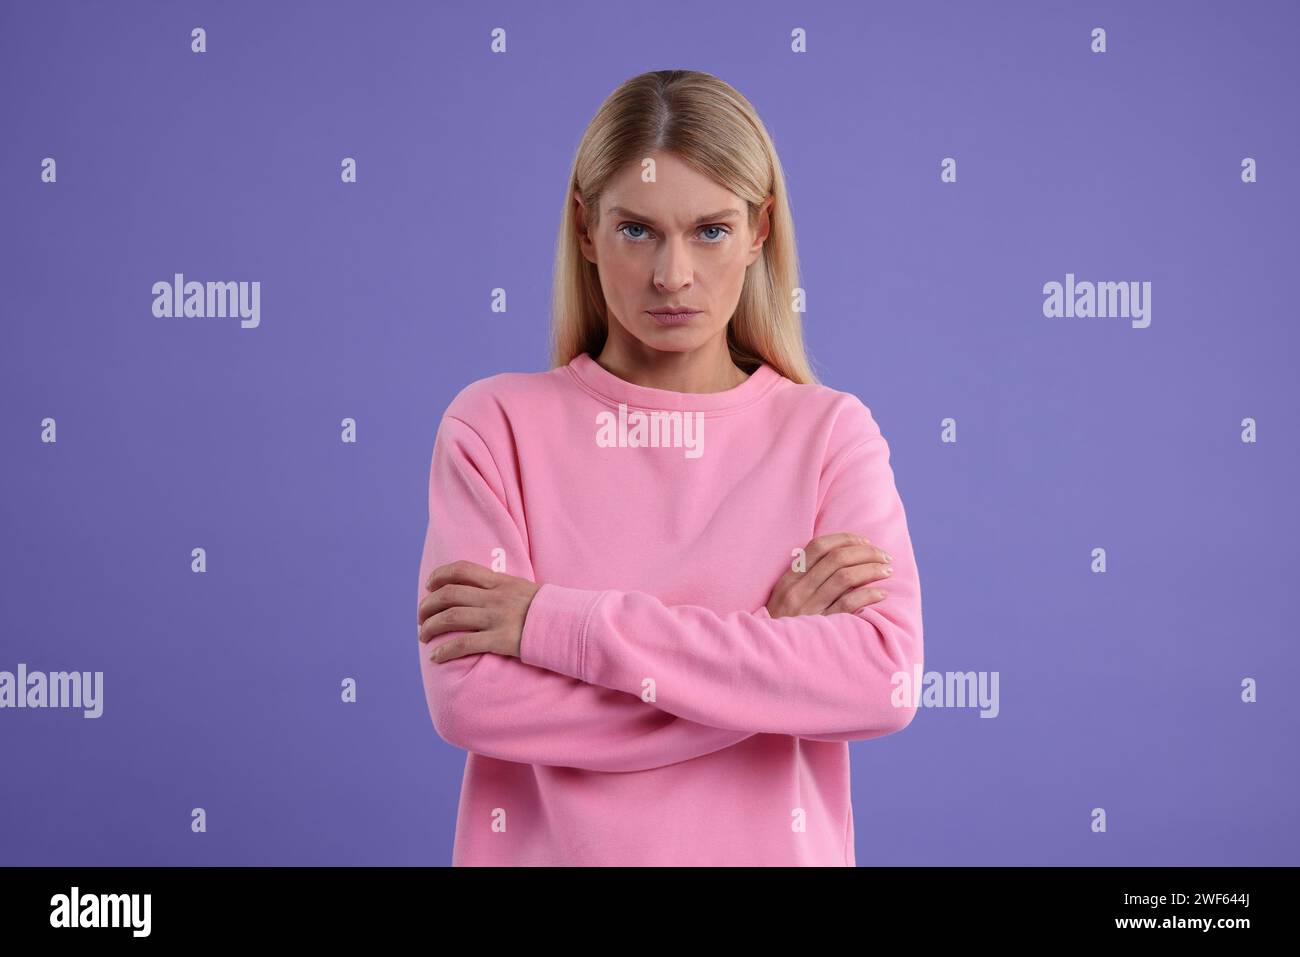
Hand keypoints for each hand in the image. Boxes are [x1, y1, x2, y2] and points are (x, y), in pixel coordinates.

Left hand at [418, 560, 540, 662]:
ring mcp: (496, 618)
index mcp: (500, 582)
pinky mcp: (500, 640)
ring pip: (451, 617)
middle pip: (449, 595)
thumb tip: (488, 593)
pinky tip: (436, 657)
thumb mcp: (526, 590)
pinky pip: (464, 644)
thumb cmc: (550, 610)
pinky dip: (445, 650)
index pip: (462, 569)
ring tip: (423, 635)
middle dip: (428, 605)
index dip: (440, 576)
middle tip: (421, 616)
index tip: (430, 586)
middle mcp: (494, 598)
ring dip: (431, 626)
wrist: (570, 624)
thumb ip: (505, 589)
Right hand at [766, 532, 892, 617]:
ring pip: (845, 578)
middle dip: (865, 552)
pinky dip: (868, 595)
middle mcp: (798, 591)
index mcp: (788, 579)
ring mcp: (810, 609)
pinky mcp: (822, 628)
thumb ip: (805, 578)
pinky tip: (881, 594)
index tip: (864, 542)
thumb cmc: (784, 625)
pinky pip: (849, 605)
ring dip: (871, 570)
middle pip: (836, 559)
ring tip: (887, 571)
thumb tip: (842, 558)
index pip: (818, 547)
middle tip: (884, 556)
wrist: (770, 656)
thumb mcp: (785, 598)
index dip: (845, 539)